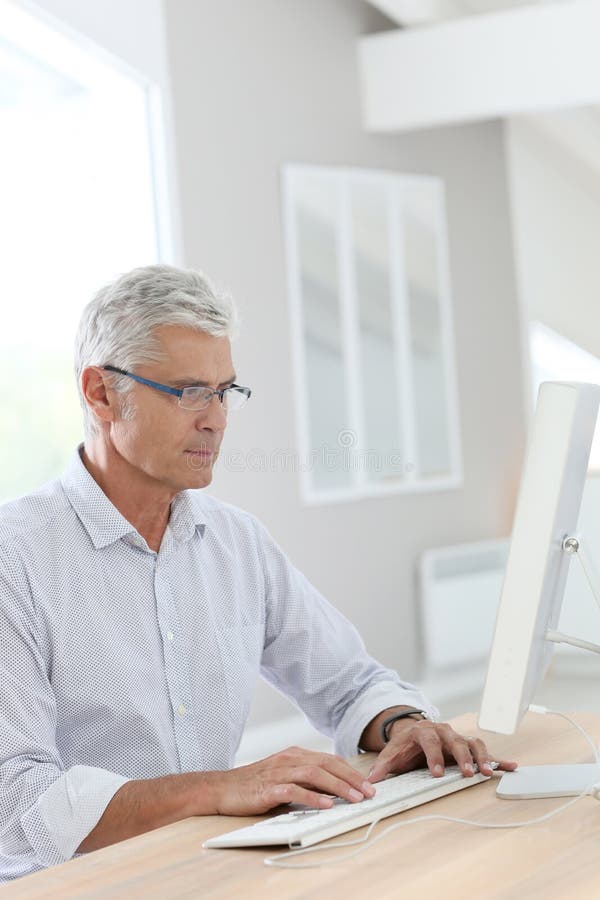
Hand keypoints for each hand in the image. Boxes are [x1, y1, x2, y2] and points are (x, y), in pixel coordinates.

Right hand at [211, 746, 376, 815]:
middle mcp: (290, 759)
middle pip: (327, 764)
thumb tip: (334, 789)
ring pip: (316, 775)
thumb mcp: (283, 775)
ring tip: (355, 798)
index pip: (330, 759)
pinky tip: (327, 804)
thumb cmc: (254, 784)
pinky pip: (295, 790)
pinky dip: (313, 797)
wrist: (222, 788)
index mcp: (295, 754)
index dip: (351, 771)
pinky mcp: (269, 788)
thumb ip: (305, 778)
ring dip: (339, 787)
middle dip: (351, 778)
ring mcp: (279, 772)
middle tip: (369, 792)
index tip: (368, 784)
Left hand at [367, 719, 517, 783]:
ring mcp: (457, 738)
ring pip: (472, 743)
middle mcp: (443, 731)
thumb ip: (382, 766)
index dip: (434, 756)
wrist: (414, 732)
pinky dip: (498, 759)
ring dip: (482, 757)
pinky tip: (510, 766)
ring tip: (488, 772)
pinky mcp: (468, 747)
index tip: (436, 773)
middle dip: (462, 757)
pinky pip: (485, 750)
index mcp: (423, 731)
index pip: (429, 741)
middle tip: (467, 773)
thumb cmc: (405, 745)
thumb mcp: (391, 753)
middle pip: (455, 740)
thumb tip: (371, 781)